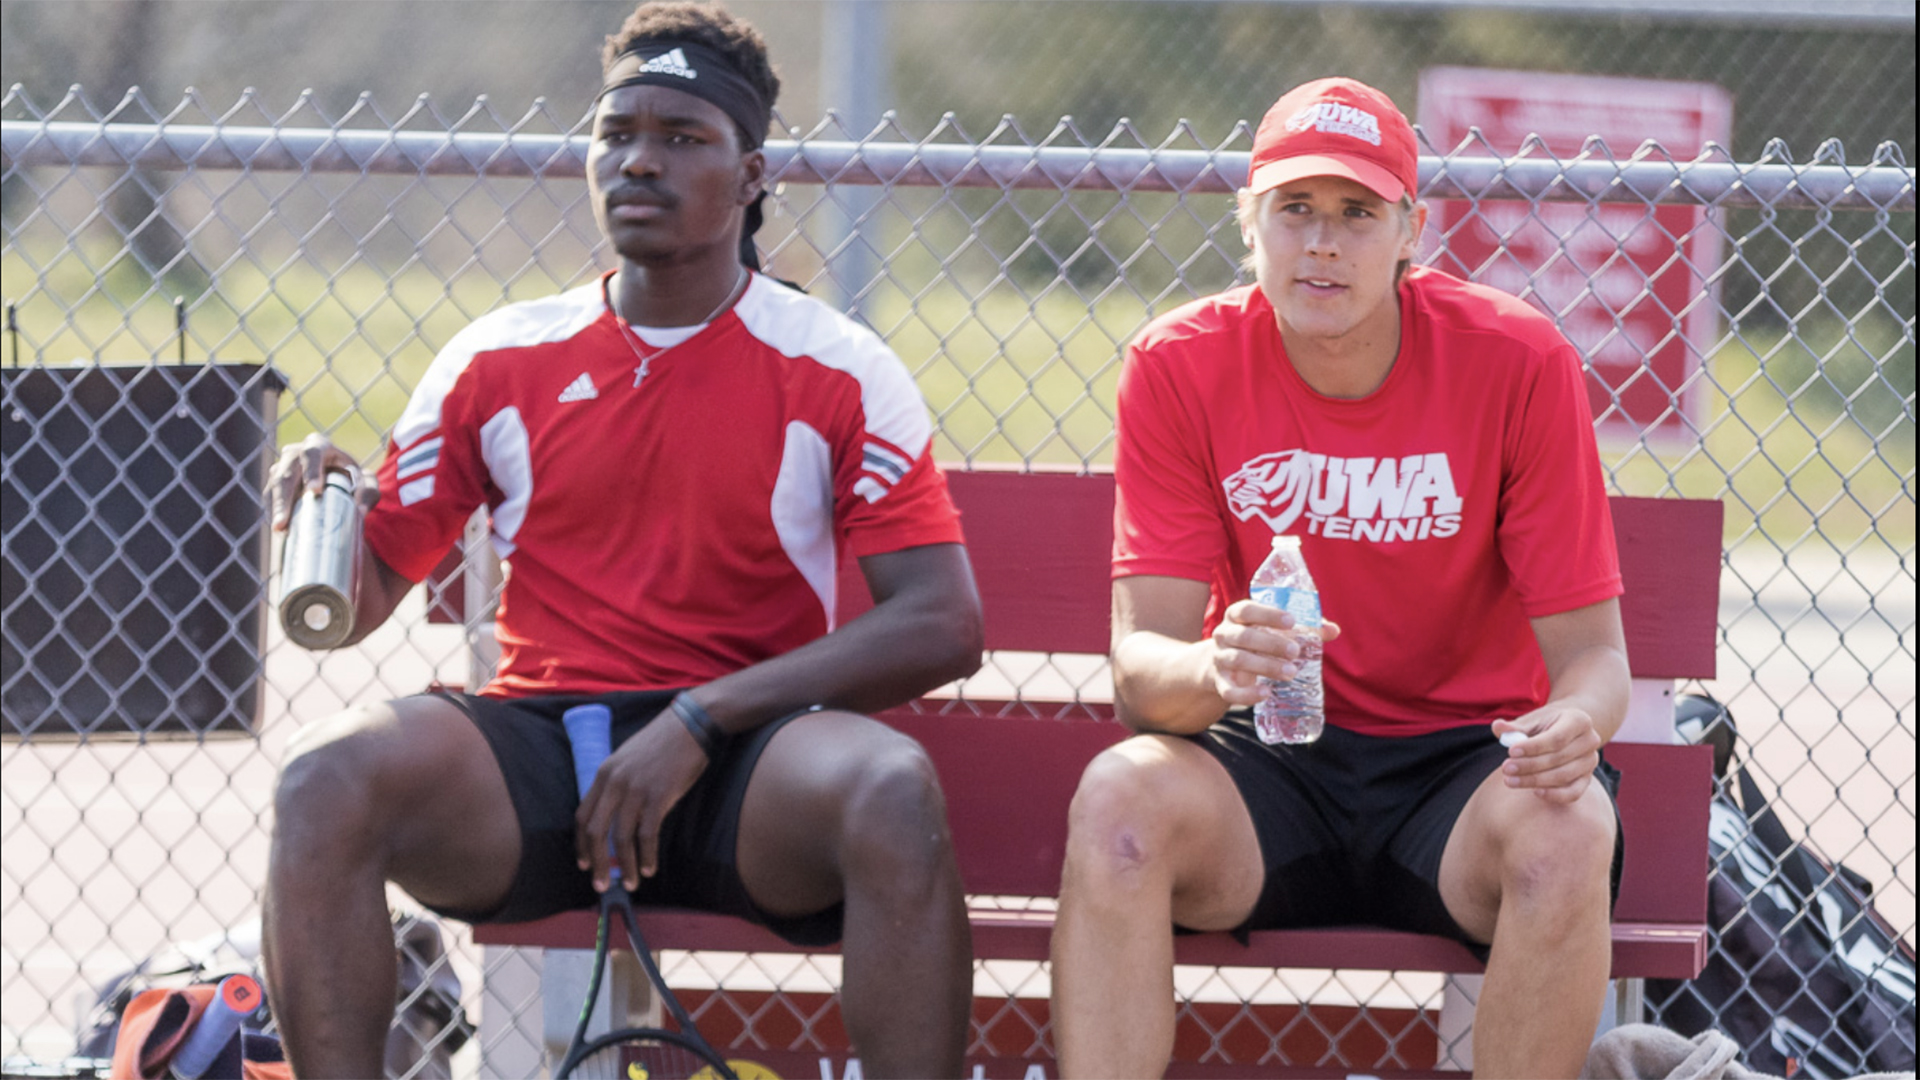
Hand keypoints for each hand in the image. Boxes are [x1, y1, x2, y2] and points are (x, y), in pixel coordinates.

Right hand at [268, 433, 375, 531]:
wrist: (337, 481)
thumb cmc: (353, 480)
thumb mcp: (366, 483)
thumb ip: (368, 492)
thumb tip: (359, 510)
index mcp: (319, 446)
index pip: (312, 453)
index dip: (311, 470)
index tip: (314, 490)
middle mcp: (295, 453)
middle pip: (287, 473)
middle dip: (284, 498)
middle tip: (285, 521)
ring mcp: (282, 467)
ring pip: (274, 485)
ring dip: (275, 508)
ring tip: (279, 529)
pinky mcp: (274, 483)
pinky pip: (269, 496)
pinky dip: (272, 512)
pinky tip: (277, 528)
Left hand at [574, 706, 710, 890]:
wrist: (691, 725)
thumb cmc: (663, 743)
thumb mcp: (629, 759)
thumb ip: (618, 784)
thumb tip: (617, 817)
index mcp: (604, 773)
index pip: (582, 815)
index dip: (581, 844)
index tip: (584, 863)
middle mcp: (615, 782)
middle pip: (596, 831)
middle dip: (596, 862)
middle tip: (601, 884)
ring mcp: (636, 789)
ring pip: (621, 838)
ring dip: (624, 866)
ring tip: (630, 883)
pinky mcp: (659, 796)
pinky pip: (647, 835)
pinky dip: (646, 856)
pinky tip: (649, 868)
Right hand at [1206, 599, 1341, 707]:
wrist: (1223, 665)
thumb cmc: (1257, 642)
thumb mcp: (1274, 631)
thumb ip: (1304, 629)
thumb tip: (1334, 630)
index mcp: (1236, 616)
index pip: (1246, 610)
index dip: (1267, 614)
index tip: (1291, 621)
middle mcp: (1224, 635)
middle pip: (1244, 636)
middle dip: (1271, 643)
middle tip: (1295, 651)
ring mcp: (1219, 659)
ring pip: (1238, 660)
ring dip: (1266, 666)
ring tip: (1291, 672)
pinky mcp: (1220, 683)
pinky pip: (1229, 690)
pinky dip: (1247, 694)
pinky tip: (1266, 693)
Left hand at [1492, 705, 1603, 803]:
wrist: (1566, 730)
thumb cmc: (1546, 724)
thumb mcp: (1532, 720)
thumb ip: (1516, 726)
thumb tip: (1498, 727)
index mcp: (1579, 720)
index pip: (1556, 738)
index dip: (1533, 747)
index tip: (1510, 751)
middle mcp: (1590, 741)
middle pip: (1558, 758)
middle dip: (1529, 765)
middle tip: (1506, 768)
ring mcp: (1590, 762)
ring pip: (1563, 776)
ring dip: (1535, 780)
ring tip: (1510, 780)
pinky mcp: (1587, 779)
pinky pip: (1573, 793)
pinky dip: (1554, 795)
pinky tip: (1534, 792)